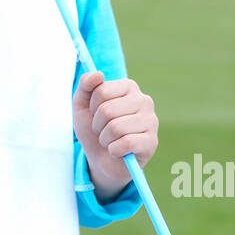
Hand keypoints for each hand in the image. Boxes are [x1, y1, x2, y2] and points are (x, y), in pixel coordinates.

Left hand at [73, 71, 158, 193]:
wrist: (101, 160)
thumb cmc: (94, 129)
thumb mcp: (82, 106)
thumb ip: (85, 85)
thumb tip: (98, 74)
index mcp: (129, 87)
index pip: (101, 91)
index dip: (92, 107)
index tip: (95, 114)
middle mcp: (144, 100)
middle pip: (107, 110)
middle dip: (97, 125)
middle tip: (103, 131)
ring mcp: (151, 121)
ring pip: (116, 128)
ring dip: (105, 139)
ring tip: (110, 141)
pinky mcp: (152, 142)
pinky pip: (126, 143)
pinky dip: (114, 150)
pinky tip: (118, 151)